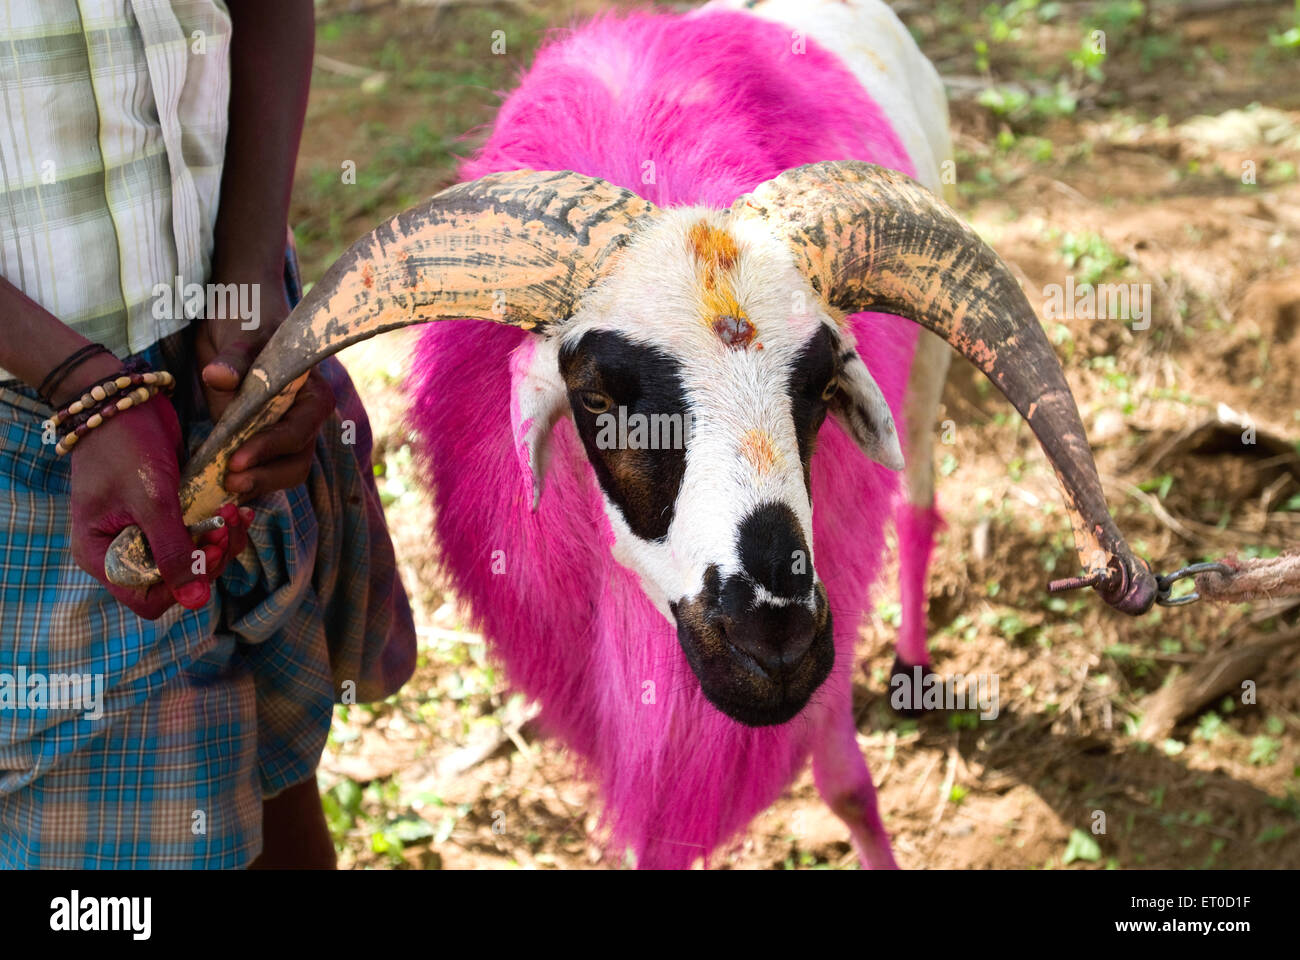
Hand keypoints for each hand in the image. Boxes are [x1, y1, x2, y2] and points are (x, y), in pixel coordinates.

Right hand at [69, 393, 252, 619]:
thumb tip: (195, 601)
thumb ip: (172, 551)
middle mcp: (122, 551)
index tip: (209, 549)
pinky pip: (197, 535)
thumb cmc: (126, 447)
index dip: (185, 583)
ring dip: (221, 541)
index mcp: (103, 556)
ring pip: (193, 559)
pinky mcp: (166, 515)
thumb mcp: (151, 501)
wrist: (123, 400)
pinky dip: (219, 526)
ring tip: (237, 514)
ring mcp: (144, 533)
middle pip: (177, 580)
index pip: (149, 598)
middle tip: (230, 524)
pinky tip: (238, 511)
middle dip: (210, 558)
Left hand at [195, 275, 335, 499]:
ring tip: (223, 488)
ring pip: (284, 470)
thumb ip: (234, 358)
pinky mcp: (266, 437)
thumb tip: (219, 377)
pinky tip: (220, 487)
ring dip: (257, 483)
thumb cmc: (247, 317)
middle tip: (229, 483)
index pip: (299, 430)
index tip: (236, 460)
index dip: (270, 448)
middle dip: (266, 476)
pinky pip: (264, 467)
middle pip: (297, 460)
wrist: (240, 311)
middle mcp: (305, 417)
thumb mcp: (239, 332)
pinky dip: (246, 479)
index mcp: (311, 392)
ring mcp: (287, 430)